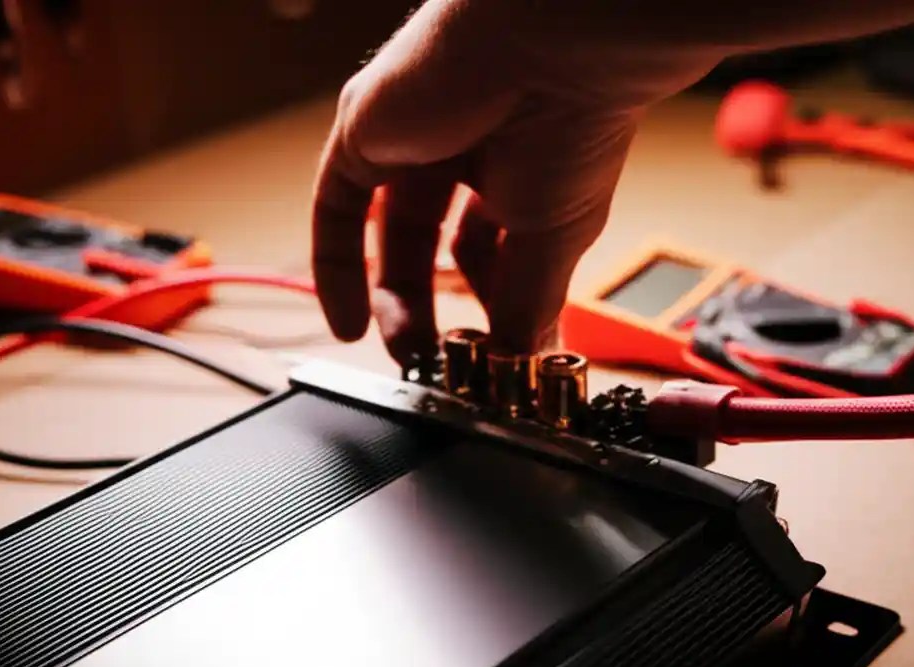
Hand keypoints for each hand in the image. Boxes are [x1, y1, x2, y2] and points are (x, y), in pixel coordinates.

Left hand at [310, 0, 913, 360]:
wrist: (555, 50)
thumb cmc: (576, 125)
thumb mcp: (554, 241)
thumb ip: (530, 309)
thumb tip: (525, 368)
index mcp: (522, 172)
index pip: (494, 254)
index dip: (490, 310)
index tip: (493, 362)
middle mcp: (466, 153)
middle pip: (436, 251)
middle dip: (439, 314)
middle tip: (444, 370)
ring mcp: (413, 140)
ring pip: (389, 236)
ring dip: (395, 304)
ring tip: (410, 358)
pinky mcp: (365, 131)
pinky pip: (337, 211)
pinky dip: (337, 271)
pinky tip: (347, 326)